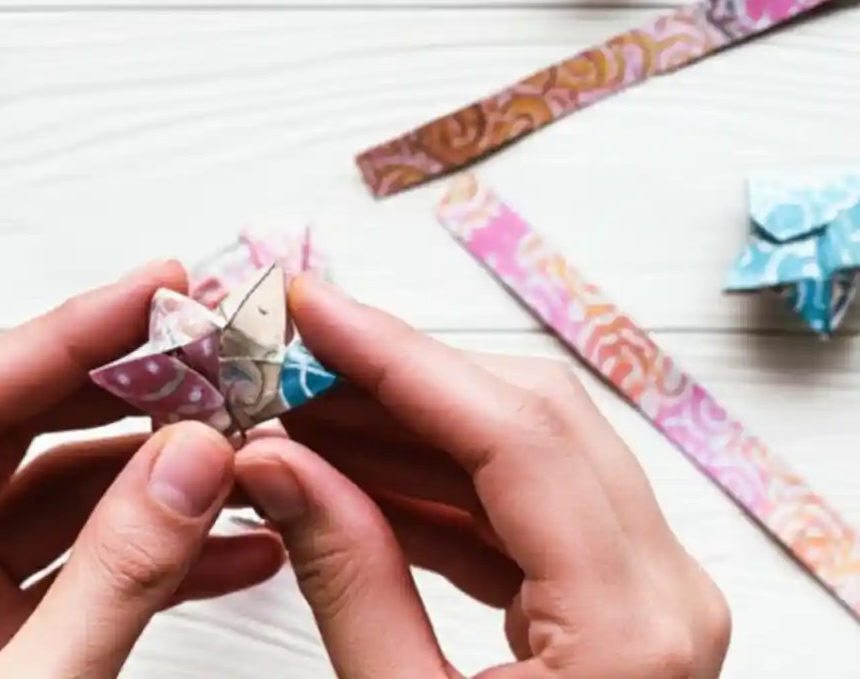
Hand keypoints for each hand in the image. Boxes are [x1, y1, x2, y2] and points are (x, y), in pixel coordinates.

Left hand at [0, 262, 283, 678]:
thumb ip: (118, 576)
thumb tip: (195, 458)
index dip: (71, 333)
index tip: (161, 290)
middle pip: (19, 430)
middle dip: (128, 390)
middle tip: (214, 351)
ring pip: (64, 492)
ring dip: (159, 468)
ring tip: (245, 442)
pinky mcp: (1, 632)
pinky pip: (87, 559)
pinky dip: (164, 544)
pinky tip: (240, 539)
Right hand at [235, 276, 731, 677]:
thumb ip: (345, 579)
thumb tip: (274, 462)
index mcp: (633, 628)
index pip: (512, 434)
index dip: (397, 356)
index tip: (308, 308)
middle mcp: (662, 593)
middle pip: (525, 423)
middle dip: (393, 379)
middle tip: (285, 359)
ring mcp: (645, 597)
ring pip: (519, 459)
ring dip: (402, 431)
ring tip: (295, 418)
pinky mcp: (611, 609)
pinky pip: (515, 516)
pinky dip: (428, 488)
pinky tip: (346, 478)